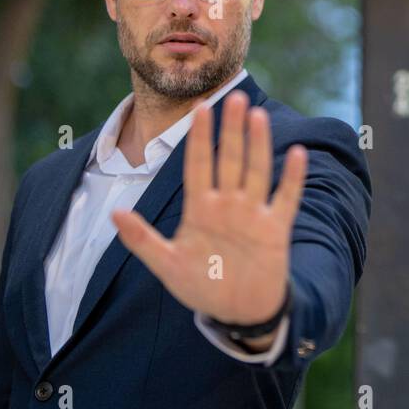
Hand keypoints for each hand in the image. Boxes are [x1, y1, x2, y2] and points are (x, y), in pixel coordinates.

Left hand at [112, 90, 306, 326]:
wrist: (238, 312)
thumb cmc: (202, 286)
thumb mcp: (166, 265)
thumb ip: (141, 239)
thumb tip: (114, 212)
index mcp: (201, 209)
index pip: (198, 165)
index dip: (199, 138)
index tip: (200, 110)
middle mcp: (228, 204)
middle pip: (229, 160)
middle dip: (230, 130)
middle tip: (232, 97)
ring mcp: (253, 214)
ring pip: (256, 171)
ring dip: (257, 144)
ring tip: (256, 116)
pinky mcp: (276, 228)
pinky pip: (286, 198)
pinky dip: (292, 177)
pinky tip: (295, 154)